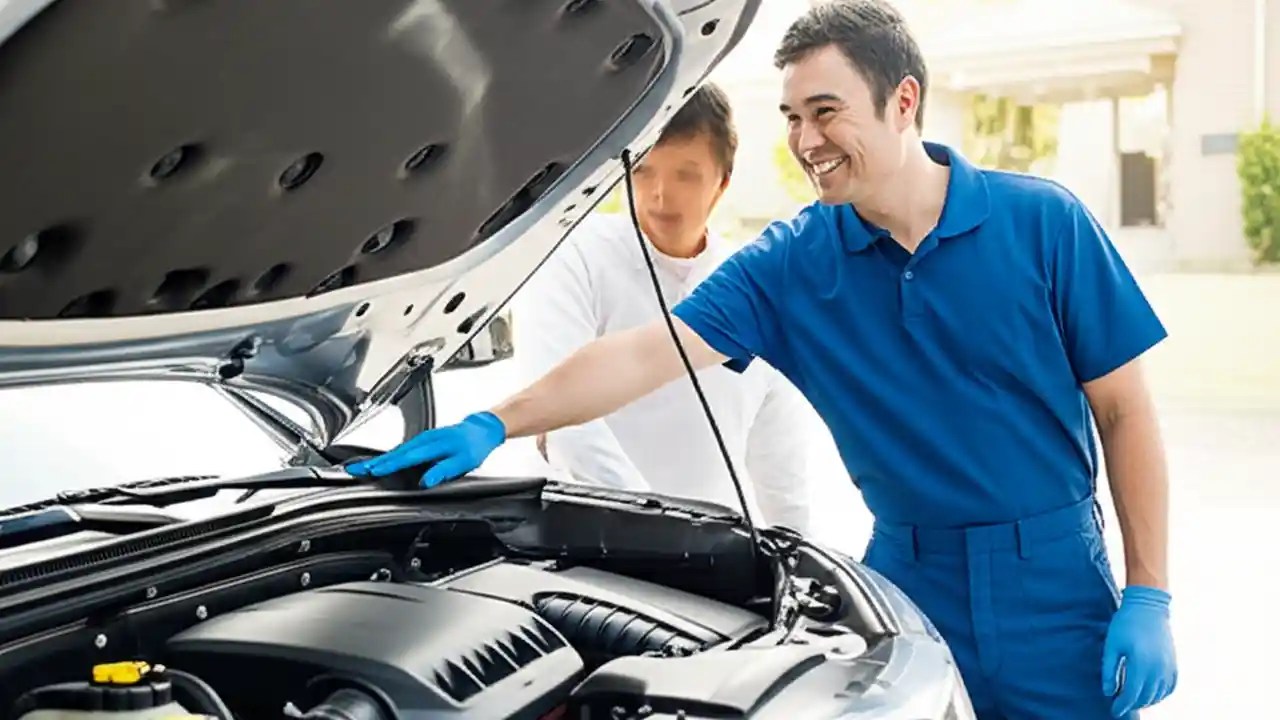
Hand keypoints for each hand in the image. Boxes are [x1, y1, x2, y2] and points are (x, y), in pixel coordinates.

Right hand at [345, 412, 506, 487]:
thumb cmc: (474, 447)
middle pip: (395, 453)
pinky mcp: (423, 440)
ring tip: (362, 468)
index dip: (388, 465)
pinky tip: (381, 462)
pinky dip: (389, 456)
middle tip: (355, 470)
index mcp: (434, 445)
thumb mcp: (464, 462)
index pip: (406, 457)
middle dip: (374, 462)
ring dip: (379, 459)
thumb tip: (425, 481)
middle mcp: (426, 440)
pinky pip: (402, 449)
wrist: (482, 430)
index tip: (373, 471)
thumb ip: (443, 471)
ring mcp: (423, 438)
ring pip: (397, 450)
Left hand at [1102, 585, 1176, 716]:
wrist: (1148, 608)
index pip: (1132, 694)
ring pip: (1159, 695)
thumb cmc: (1125, 624)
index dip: (1122, 705)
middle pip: (1146, 697)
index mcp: (1141, 663)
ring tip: (1132, 700)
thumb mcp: (1112, 645)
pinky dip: (1160, 695)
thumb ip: (1109, 670)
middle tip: (1120, 704)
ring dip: (1146, 701)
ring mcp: (1169, 667)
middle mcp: (1158, 668)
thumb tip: (1108, 692)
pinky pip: (1170, 687)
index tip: (1114, 711)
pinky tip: (1150, 694)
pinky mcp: (1174, 664)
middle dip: (1132, 704)